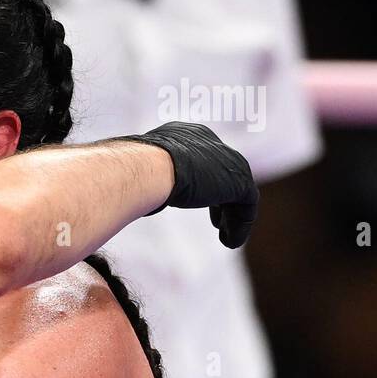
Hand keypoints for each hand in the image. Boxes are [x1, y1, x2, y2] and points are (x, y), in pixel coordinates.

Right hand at [117, 121, 258, 247]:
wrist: (145, 169)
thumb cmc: (131, 172)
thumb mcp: (136, 173)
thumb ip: (142, 180)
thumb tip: (130, 197)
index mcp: (184, 134)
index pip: (202, 159)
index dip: (202, 183)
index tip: (200, 202)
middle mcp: (209, 142)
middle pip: (223, 175)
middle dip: (221, 199)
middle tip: (217, 221)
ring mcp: (227, 160)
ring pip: (237, 192)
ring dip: (231, 217)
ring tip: (225, 237)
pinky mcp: (238, 181)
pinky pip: (246, 206)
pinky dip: (239, 225)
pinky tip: (229, 242)